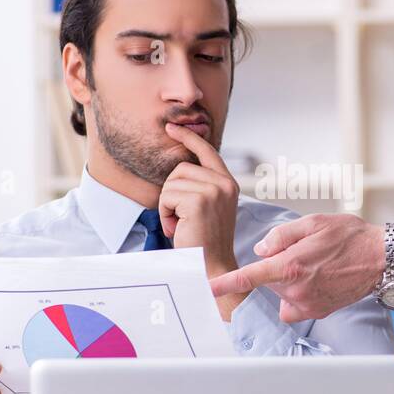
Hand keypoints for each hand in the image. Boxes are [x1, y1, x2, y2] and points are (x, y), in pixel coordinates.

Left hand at [161, 123, 247, 319]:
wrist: (211, 266)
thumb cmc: (204, 241)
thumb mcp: (208, 207)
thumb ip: (202, 185)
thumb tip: (181, 166)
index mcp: (228, 183)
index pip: (207, 151)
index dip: (188, 137)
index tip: (172, 127)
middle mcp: (224, 183)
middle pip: (181, 168)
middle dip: (171, 193)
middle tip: (181, 218)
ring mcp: (214, 190)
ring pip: (172, 182)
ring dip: (167, 205)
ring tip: (181, 224)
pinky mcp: (199, 200)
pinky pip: (167, 196)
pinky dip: (165, 214)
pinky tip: (177, 228)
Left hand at [209, 214, 385, 322]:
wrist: (380, 259)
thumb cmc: (349, 236)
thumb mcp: (313, 223)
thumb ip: (281, 235)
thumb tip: (262, 249)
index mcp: (291, 266)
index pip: (249, 277)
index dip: (224, 283)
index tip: (207, 289)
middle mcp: (296, 290)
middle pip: (268, 281)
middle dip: (276, 268)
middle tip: (303, 254)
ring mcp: (307, 304)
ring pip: (282, 292)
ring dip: (289, 281)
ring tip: (314, 266)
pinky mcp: (318, 312)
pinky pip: (295, 306)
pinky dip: (299, 295)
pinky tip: (316, 282)